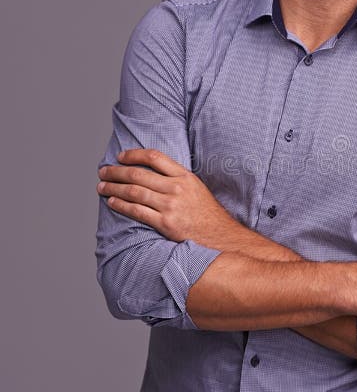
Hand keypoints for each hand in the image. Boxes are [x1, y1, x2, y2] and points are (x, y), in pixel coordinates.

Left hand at [97, 148, 237, 244]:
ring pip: (134, 192)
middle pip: (138, 174)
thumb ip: (176, 178)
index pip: (154, 157)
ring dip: (114, 188)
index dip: (134, 155)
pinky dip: (122, 205)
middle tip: (103, 171)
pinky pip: (137, 211)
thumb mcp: (196, 188)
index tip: (120, 157)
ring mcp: (170, 206)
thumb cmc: (206, 213)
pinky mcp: (165, 224)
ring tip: (102, 186)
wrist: (220, 237)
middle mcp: (177, 188)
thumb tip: (150, 171)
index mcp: (184, 176)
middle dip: (116, 172)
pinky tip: (112, 202)